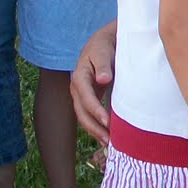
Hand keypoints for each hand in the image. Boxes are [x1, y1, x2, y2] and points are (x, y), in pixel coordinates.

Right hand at [71, 22, 116, 141]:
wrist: (101, 43)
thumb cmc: (103, 46)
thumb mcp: (103, 51)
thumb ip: (103, 65)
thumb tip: (103, 79)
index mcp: (79, 76)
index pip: (86, 97)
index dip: (96, 110)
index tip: (107, 121)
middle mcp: (77, 89)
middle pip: (81, 113)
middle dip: (94, 128)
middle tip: (109, 140)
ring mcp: (81, 96)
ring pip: (84, 118)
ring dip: (95, 131)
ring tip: (109, 143)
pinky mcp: (88, 99)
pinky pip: (90, 116)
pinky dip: (98, 126)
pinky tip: (108, 136)